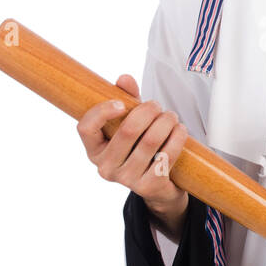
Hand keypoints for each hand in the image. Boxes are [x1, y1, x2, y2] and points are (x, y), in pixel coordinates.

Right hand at [75, 74, 189, 217]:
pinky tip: (179, 131)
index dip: (101, 112)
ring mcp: (127, 180)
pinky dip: (176, 138)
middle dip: (148, 111)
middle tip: (157, 105)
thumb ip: (126, 99)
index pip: (86, 128)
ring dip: (166, 122)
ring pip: (150, 141)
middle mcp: (106, 167)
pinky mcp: (149, 186)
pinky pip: (166, 156)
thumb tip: (124, 79)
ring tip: (171, 117)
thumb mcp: (130, 123)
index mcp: (95, 150)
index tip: (121, 103)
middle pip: (127, 130)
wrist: (159, 185)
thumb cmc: (140, 148)